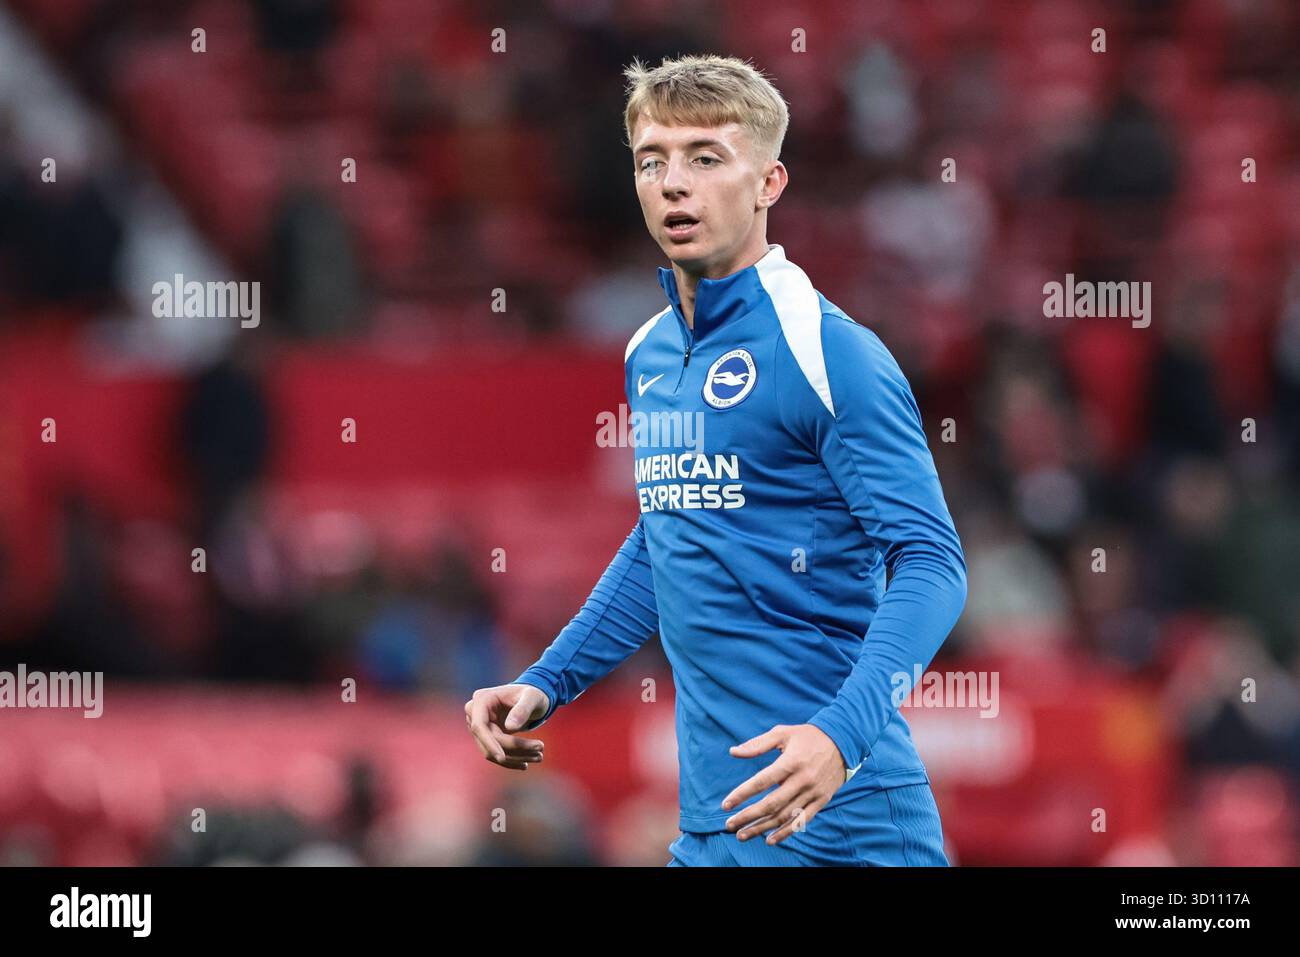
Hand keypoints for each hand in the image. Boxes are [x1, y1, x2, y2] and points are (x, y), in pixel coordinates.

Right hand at [464, 684, 548, 770]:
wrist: (530, 698)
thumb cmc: (532, 694)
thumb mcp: (533, 697)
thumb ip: (522, 709)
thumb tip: (509, 727)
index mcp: (482, 699)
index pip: (479, 726)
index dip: (489, 743)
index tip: (502, 757)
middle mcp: (475, 713)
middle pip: (488, 740)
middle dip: (513, 749)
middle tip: (540, 753)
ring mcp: (479, 726)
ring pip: (491, 751)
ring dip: (514, 758)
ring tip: (539, 756)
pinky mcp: (486, 737)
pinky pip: (495, 753)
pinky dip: (511, 760)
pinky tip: (526, 763)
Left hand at [721, 724, 846, 844]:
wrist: (844, 741)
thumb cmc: (808, 736)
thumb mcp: (783, 733)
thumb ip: (757, 744)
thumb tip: (733, 752)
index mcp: (791, 762)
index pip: (761, 781)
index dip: (742, 794)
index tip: (726, 804)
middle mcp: (802, 780)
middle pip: (771, 803)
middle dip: (748, 816)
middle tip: (729, 824)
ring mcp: (813, 792)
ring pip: (784, 816)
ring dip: (762, 828)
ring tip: (742, 835)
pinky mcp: (821, 800)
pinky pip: (802, 821)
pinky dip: (786, 832)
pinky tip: (770, 839)